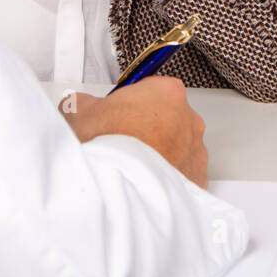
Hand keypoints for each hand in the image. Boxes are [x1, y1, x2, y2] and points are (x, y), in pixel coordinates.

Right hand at [58, 77, 209, 189]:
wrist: (115, 187)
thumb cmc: (105, 147)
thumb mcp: (79, 110)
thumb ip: (87, 102)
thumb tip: (81, 107)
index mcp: (167, 93)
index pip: (156, 89)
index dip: (136, 101)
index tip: (124, 111)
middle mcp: (189, 120)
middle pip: (172, 117)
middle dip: (152, 127)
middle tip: (125, 139)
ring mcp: (195, 152)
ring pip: (180, 146)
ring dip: (162, 152)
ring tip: (134, 163)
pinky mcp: (196, 181)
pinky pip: (183, 173)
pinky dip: (168, 177)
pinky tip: (146, 180)